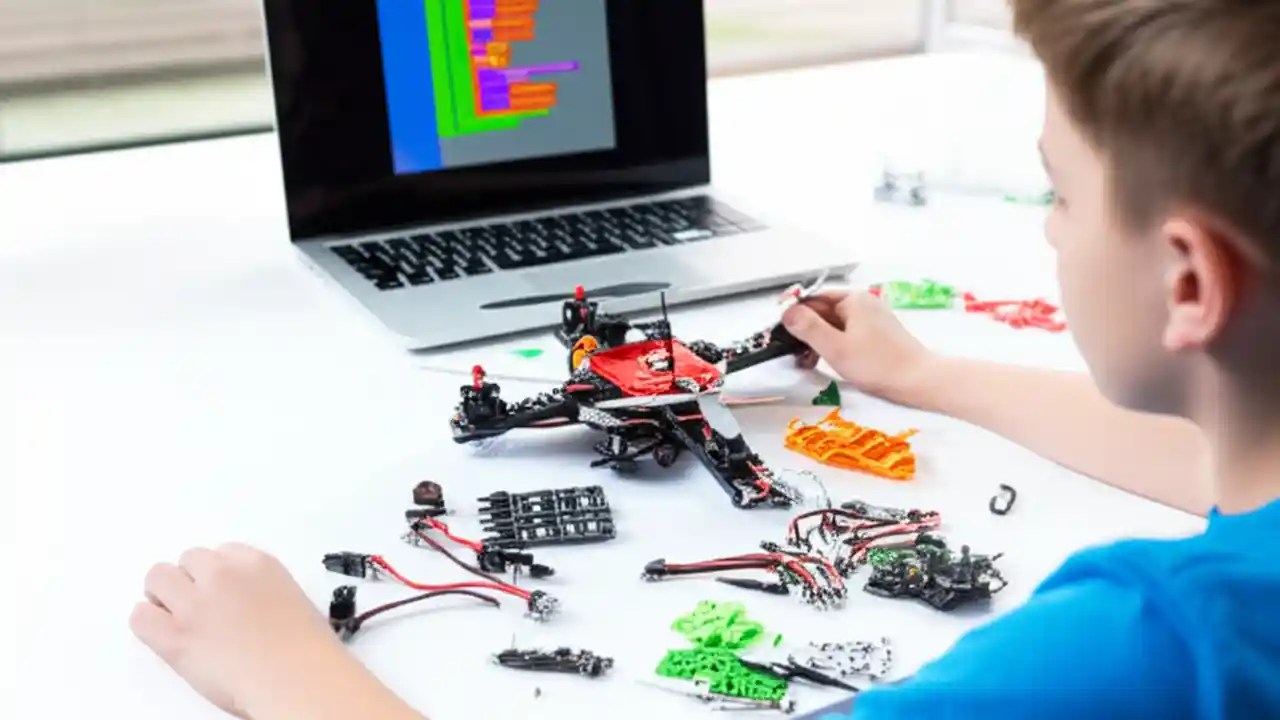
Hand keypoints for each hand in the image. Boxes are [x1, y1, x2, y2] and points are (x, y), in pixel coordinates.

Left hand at [131, 544, 346, 717]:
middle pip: (188, 559)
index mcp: (256, 563)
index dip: (217, 575)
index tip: (224, 596)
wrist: (296, 678)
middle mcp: (222, 574)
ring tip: (177, 620)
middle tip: (198, 608)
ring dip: (164, 595)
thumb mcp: (291, 598)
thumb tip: (237, 603)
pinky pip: (140, 616)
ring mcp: (195, 603)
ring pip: (157, 576)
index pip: (221, 552)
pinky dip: (148, 623)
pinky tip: (164, 636)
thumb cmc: (305, 649)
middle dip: (190, 580)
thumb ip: (259, 589)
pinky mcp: (174, 635)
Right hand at [783, 290, 934, 404]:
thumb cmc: (877, 364)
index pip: (813, 300)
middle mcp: (863, 303)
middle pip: (823, 311)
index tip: (779, 333)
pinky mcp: (877, 334)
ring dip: (818, 341)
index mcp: (852, 300)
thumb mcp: (835, 347)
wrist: (919, 381)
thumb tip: (786, 312)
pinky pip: (847, 333)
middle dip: (806, 331)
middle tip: (793, 353)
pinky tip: (827, 361)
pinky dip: (834, 345)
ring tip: (808, 361)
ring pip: (834, 325)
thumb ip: (808, 327)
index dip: (794, 315)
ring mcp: (871, 318)